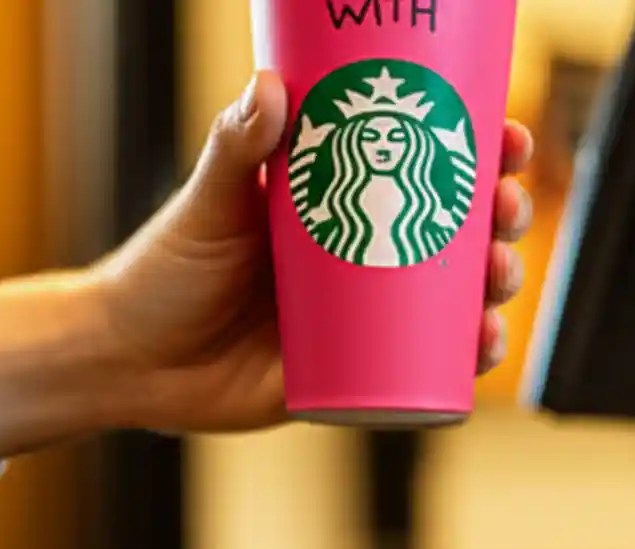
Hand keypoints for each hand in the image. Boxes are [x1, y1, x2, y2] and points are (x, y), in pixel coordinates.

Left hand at [0, 71, 533, 459]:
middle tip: (505, 212)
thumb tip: (272, 84)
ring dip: (494, 286)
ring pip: (452, 300)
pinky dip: (465, 359)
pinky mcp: (356, 377)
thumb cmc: (162, 273)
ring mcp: (363, 321)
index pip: (422, 169)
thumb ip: (235, 147)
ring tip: (497, 278)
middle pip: (456, 233)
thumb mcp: (207, 205)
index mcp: (338, 205)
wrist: (128, 364)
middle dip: (500, 221)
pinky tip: (484, 346)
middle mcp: (362, 259)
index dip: (476, 154)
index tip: (505, 138)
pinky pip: (425, 369)